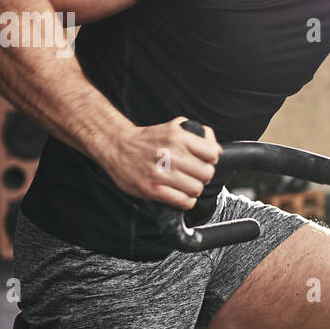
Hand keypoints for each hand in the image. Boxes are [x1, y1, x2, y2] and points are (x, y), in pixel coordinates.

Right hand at [97, 116, 221, 210]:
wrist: (117, 146)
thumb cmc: (146, 139)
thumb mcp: (172, 127)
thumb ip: (194, 132)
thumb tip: (212, 141)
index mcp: (178, 137)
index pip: (213, 152)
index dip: (212, 159)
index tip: (206, 161)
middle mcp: (171, 154)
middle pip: (206, 173)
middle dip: (204, 175)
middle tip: (196, 175)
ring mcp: (161, 173)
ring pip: (196, 189)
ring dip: (194, 189)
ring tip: (186, 184)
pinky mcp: (153, 189)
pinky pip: (182, 201)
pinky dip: (185, 201)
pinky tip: (180, 194)